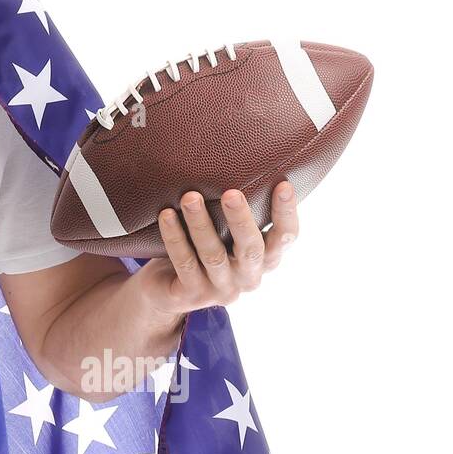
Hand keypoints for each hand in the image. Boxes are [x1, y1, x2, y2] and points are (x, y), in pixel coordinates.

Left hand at [132, 183, 299, 319]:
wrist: (165, 290)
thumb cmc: (202, 248)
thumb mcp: (225, 232)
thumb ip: (236, 211)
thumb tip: (240, 158)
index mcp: (265, 259)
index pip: (286, 237)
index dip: (287, 213)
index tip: (283, 184)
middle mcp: (248, 277)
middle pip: (250, 249)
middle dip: (241, 219)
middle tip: (232, 193)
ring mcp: (221, 290)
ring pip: (213, 255)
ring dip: (200, 224)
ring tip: (189, 197)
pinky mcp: (193, 295)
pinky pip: (184, 263)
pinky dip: (175, 238)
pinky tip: (166, 216)